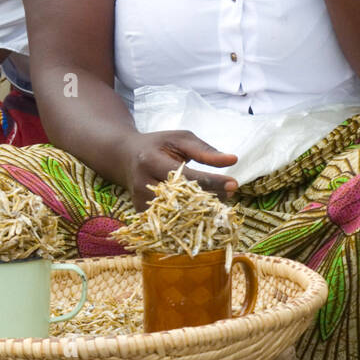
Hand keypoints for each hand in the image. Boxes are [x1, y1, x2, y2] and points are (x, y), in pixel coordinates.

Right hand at [122, 130, 238, 211]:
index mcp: (151, 161)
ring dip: (201, 211)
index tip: (234, 184)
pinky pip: (168, 219)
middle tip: (230, 194)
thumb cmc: (158, 144)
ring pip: (176, 213)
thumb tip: (233, 160)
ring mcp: (140, 201)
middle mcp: (142, 184)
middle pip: (182, 197)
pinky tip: (204, 212)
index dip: (212, 181)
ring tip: (220, 204)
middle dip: (209, 197)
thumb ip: (205, 151)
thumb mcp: (181, 139)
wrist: (124, 156)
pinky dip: (188, 217)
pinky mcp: (141, 212)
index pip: (186, 176)